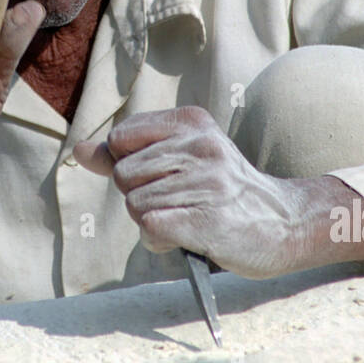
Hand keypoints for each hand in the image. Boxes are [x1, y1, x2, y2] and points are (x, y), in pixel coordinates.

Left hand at [74, 106, 307, 278]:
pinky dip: (159, 241)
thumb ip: (127, 152)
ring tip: (186, 219)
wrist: (284, 223)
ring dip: (152, 222)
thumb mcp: (183, 157)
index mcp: (192, 122)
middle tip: (178, 202)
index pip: (122, 138)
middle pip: (123, 174)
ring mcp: (206, 182)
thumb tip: (79, 150)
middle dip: (139, 197)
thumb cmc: (224, 191)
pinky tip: (185, 238)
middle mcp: (200, 145)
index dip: (129, 164)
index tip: (160, 176)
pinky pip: (150, 228)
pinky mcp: (207, 220)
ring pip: (135, 204)